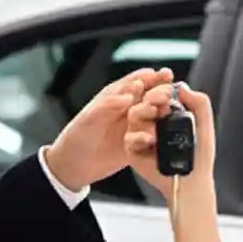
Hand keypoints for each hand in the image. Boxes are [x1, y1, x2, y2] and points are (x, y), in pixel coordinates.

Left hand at [43, 67, 174, 190]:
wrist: (73, 166)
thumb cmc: (76, 137)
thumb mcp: (89, 119)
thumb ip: (108, 105)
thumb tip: (130, 93)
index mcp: (116, 96)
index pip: (137, 82)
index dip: (151, 77)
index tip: (163, 75)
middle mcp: (128, 109)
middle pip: (151, 96)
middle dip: (162, 93)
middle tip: (169, 93)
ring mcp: (135, 126)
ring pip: (155, 116)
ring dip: (162, 113)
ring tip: (166, 112)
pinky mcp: (138, 145)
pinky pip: (152, 138)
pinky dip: (158, 136)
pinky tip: (158, 136)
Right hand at [124, 82, 215, 200]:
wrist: (192, 180)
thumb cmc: (200, 156)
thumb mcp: (204, 124)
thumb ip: (199, 102)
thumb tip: (182, 86)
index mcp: (169, 114)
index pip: (159, 95)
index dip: (160, 89)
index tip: (167, 89)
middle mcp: (153, 122)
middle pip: (143, 102)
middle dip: (150, 98)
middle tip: (160, 101)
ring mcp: (142, 136)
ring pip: (133, 116)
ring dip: (142, 112)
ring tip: (156, 117)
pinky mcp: (134, 151)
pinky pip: (129, 139)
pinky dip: (138, 136)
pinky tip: (150, 138)